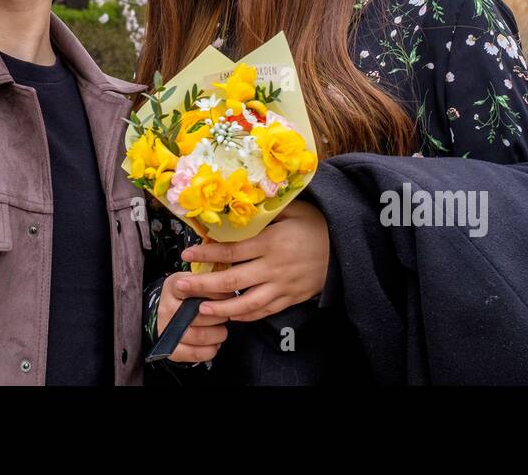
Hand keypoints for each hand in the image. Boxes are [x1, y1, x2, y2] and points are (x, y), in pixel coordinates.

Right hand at [156, 275, 232, 362]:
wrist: (165, 316)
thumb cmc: (187, 297)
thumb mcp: (193, 279)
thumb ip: (210, 277)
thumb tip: (231, 277)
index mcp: (174, 286)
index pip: (194, 286)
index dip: (215, 292)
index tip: (227, 294)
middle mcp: (167, 308)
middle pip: (202, 313)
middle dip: (221, 314)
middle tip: (227, 313)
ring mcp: (167, 330)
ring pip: (201, 335)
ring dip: (218, 333)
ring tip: (221, 328)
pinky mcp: (172, 350)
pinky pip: (197, 353)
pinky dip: (211, 349)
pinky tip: (213, 342)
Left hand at [172, 199, 330, 321]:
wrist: (346, 247)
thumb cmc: (316, 224)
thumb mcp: (292, 210)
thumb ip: (263, 214)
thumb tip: (233, 211)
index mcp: (272, 242)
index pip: (231, 252)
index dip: (206, 254)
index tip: (186, 253)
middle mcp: (274, 267)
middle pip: (232, 281)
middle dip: (203, 285)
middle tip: (181, 286)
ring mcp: (282, 286)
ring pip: (246, 304)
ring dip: (221, 309)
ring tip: (199, 309)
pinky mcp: (290, 299)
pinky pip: (264, 311)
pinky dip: (245, 316)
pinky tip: (229, 315)